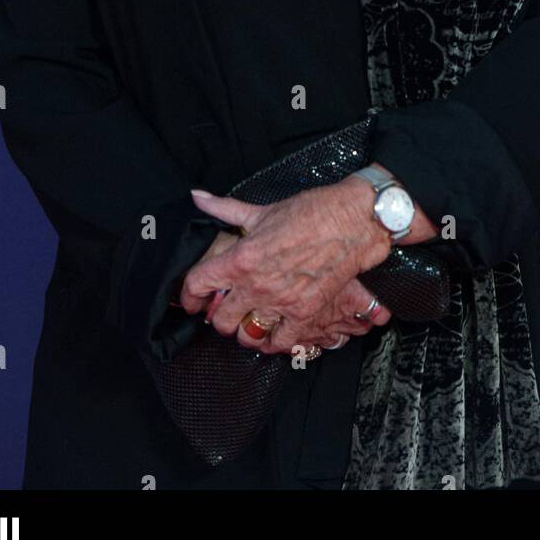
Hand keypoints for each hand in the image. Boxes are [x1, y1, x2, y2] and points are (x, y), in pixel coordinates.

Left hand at [179, 180, 393, 352]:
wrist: (351, 221)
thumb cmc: (309, 212)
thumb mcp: (262, 210)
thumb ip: (225, 209)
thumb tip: (198, 197)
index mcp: (241, 258)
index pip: (198, 283)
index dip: (188, 295)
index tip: (190, 300)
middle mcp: (256, 285)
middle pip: (221, 320)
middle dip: (219, 317)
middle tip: (225, 311)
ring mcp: (280, 302)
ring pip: (248, 335)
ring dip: (245, 331)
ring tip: (249, 323)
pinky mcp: (304, 314)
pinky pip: (280, 342)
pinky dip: (274, 342)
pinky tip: (274, 332)